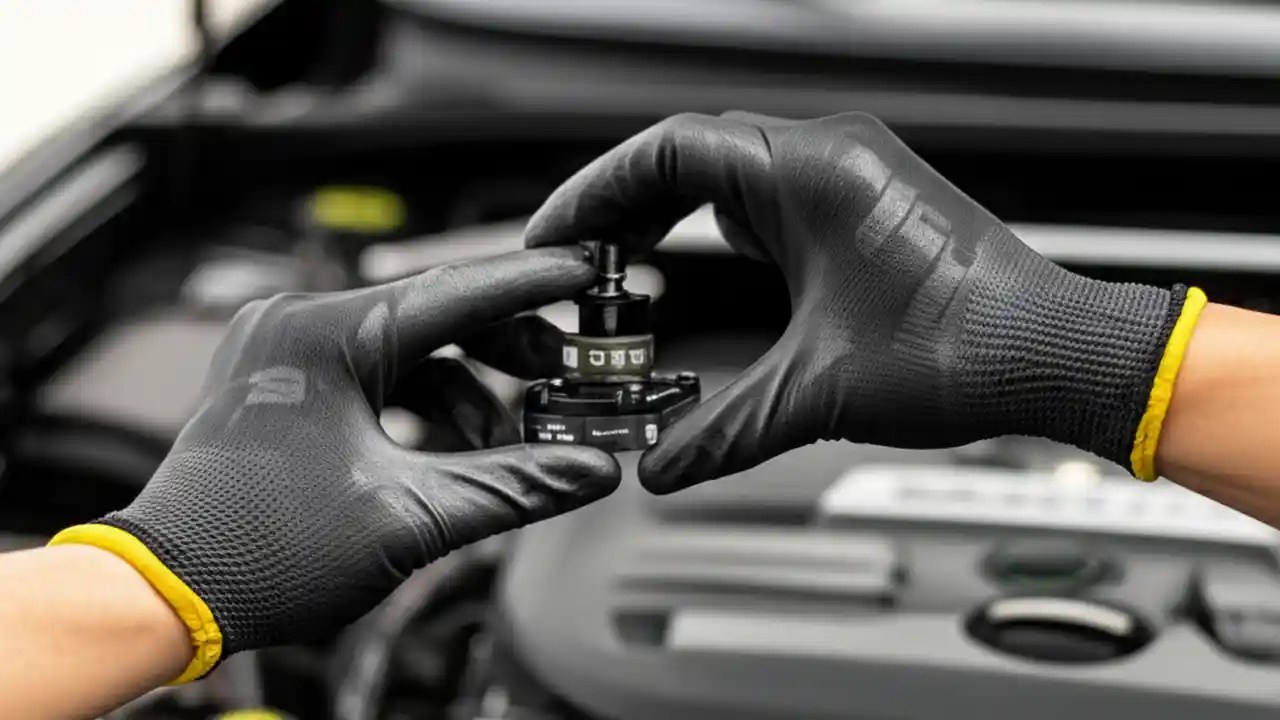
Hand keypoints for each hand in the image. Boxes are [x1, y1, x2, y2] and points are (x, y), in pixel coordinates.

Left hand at [50, 248, 620, 680]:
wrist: (171, 593)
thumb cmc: (261, 552)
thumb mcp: (411, 519)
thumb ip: (513, 486)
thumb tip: (589, 471)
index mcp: (324, 336)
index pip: (454, 292)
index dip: (531, 286)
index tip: (583, 273)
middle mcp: (300, 326)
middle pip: (435, 316)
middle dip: (506, 347)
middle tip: (566, 367)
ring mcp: (288, 352)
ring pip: (408, 348)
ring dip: (467, 387)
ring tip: (511, 436)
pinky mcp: (288, 383)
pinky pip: (376, 374)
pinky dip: (424, 405)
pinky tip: (460, 446)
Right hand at [528, 112, 1191, 491]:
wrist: (1053, 355)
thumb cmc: (966, 347)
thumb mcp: (816, 392)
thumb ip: (722, 431)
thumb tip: (661, 464)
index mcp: (810, 171)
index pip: (669, 151)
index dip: (598, 190)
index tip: (559, 231)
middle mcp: (831, 158)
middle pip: (691, 155)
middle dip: (625, 205)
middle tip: (577, 254)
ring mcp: (852, 178)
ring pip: (731, 173)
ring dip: (672, 212)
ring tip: (622, 259)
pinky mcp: (866, 208)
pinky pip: (770, 195)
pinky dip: (722, 223)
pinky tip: (700, 261)